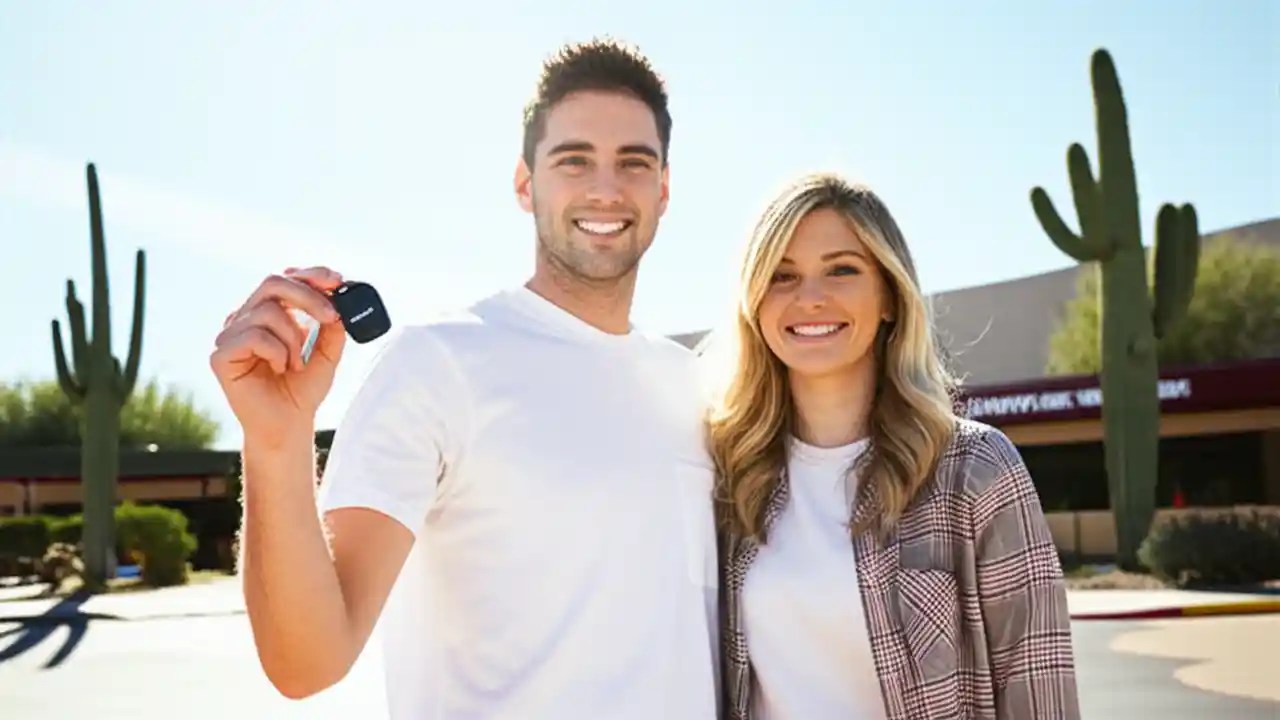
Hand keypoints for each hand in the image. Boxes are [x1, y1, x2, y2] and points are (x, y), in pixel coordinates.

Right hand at [210, 266, 346, 445]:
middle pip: (273, 284)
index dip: (310, 275)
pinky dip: (276, 351)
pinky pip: (254, 335)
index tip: (337, 280)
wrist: (287, 426)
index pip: (284, 279)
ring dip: (293, 338)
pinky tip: (278, 369)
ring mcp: (229, 335)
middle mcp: (244, 318)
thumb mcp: (327, 354)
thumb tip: (338, 301)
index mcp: (266, 313)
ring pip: (268, 311)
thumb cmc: (302, 390)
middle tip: (331, 317)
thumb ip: (332, 327)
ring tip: (295, 364)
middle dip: (308, 296)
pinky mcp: (220, 355)